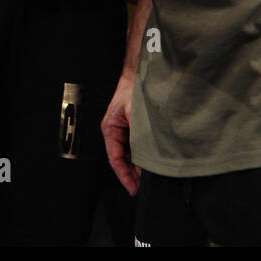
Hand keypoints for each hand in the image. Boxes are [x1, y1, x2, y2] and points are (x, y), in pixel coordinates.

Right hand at [102, 72, 140, 195]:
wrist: (140, 72)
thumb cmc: (133, 89)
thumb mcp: (135, 114)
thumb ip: (138, 135)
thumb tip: (145, 156)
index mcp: (110, 128)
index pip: (115, 159)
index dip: (124, 176)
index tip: (133, 188)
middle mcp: (115, 131)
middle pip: (122, 159)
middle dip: (132, 174)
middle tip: (142, 188)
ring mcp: (124, 129)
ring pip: (129, 154)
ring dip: (138, 166)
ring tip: (147, 179)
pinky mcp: (133, 127)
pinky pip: (135, 146)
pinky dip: (141, 156)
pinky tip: (150, 162)